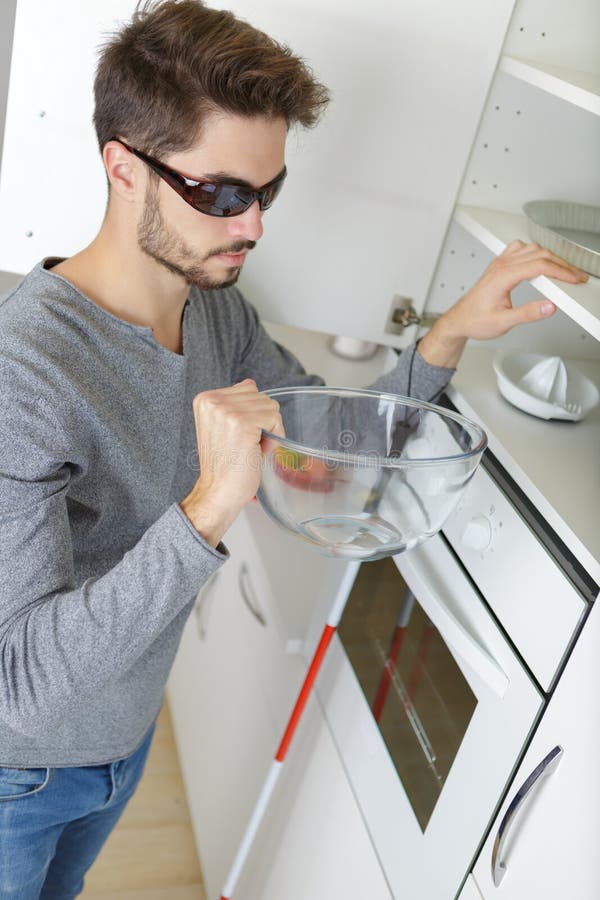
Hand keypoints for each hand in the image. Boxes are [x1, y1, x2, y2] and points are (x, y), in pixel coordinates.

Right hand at [179, 379, 283, 545]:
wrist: (218, 492)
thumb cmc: (225, 464)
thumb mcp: (223, 426)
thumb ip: (235, 403)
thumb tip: (250, 383)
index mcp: (205, 398)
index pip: (248, 389)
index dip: (252, 415)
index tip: (238, 436)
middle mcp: (212, 400)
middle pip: (261, 396)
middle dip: (262, 422)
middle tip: (245, 445)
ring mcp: (226, 410)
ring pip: (270, 406)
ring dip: (268, 431)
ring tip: (250, 449)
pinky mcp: (242, 423)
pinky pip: (275, 418)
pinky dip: (274, 438)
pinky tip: (257, 452)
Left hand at [418, 240, 588, 367]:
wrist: (459, 320)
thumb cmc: (475, 320)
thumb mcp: (503, 323)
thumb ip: (527, 314)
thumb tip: (549, 307)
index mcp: (502, 276)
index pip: (539, 266)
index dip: (561, 271)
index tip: (574, 278)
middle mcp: (501, 266)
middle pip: (539, 254)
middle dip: (561, 264)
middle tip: (575, 276)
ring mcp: (499, 263)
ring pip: (531, 248)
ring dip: (550, 256)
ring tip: (563, 270)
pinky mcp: (499, 265)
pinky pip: (520, 249)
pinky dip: (536, 252)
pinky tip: (541, 261)